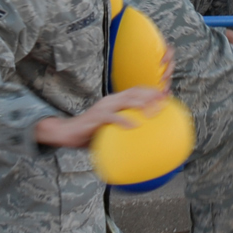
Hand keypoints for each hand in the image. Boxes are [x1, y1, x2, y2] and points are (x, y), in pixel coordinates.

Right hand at [34, 85, 166, 148]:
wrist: (67, 132)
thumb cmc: (89, 133)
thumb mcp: (108, 129)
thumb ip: (122, 130)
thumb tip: (140, 141)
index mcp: (114, 102)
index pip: (134, 91)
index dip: (149, 91)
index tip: (164, 94)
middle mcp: (110, 101)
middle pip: (133, 92)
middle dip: (149, 94)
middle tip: (164, 99)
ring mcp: (103, 107)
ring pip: (124, 101)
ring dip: (140, 103)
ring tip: (153, 108)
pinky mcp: (96, 117)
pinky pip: (112, 117)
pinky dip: (123, 120)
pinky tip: (134, 125)